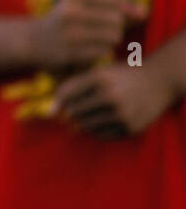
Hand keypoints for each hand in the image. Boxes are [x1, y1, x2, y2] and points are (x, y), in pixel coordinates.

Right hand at [28, 0, 145, 72]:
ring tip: (98, 39)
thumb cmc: (64, 20)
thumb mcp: (80, 2)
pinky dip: (102, 51)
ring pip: (113, 37)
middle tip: (104, 30)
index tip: (117, 16)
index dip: (122, 10)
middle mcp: (69, 11)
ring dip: (111, 40)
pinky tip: (90, 50)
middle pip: (117, 20)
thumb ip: (113, 3)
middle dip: (117, 27)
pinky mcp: (70, 52)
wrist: (32, 41)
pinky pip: (103, 51)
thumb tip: (143, 12)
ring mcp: (69, 33)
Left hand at [54, 62, 174, 139]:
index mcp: (100, 78)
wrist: (158, 82)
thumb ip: (74, 86)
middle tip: (74, 110)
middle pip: (74, 112)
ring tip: (88, 114)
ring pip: (85, 126)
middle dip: (70, 113)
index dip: (57, 100)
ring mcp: (122, 114)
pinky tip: (100, 121)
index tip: (56, 105)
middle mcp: (111, 96)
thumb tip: (50, 113)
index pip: (66, 93)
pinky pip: (102, 135)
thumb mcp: (99, 73)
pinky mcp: (131, 128)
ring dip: (81, 123)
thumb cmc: (121, 76)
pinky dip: (96, 130)